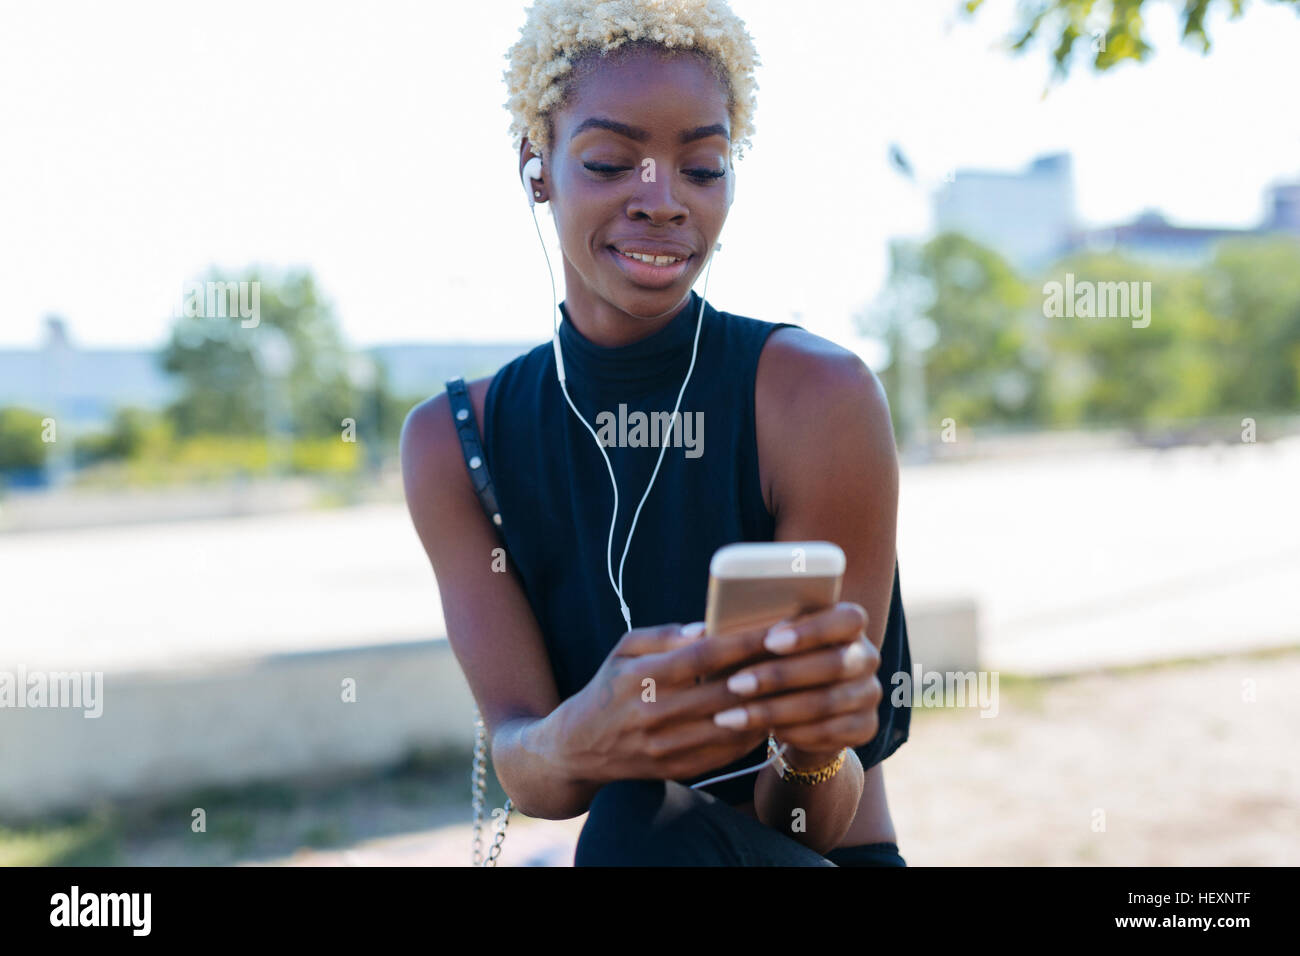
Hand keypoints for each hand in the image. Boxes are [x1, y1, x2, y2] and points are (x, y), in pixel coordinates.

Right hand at [554, 619, 790, 784]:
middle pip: (724, 692)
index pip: (703, 656)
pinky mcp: (676, 771)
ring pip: (730, 726)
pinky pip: (726, 752)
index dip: (744, 642)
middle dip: (766, 672)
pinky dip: (752, 733)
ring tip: (795, 684)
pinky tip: (771, 714)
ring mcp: (665, 747)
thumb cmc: (609, 687)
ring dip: (766, 706)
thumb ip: (663, 635)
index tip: (778, 627)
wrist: (578, 749)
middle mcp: (653, 714)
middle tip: (801, 655)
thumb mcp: (623, 651)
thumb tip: (707, 627)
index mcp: (640, 677)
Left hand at [708, 601, 882, 762]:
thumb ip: (757, 630)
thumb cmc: (776, 661)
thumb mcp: (769, 642)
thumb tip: (709, 631)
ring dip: (774, 710)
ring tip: (731, 716)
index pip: (848, 618)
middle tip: (734, 684)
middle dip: (780, 675)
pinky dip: (792, 732)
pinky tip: (761, 732)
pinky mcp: (866, 728)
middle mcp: (866, 656)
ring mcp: (869, 693)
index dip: (812, 630)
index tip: (769, 640)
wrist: (801, 708)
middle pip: (834, 664)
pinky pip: (829, 732)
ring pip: (826, 703)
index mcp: (849, 624)